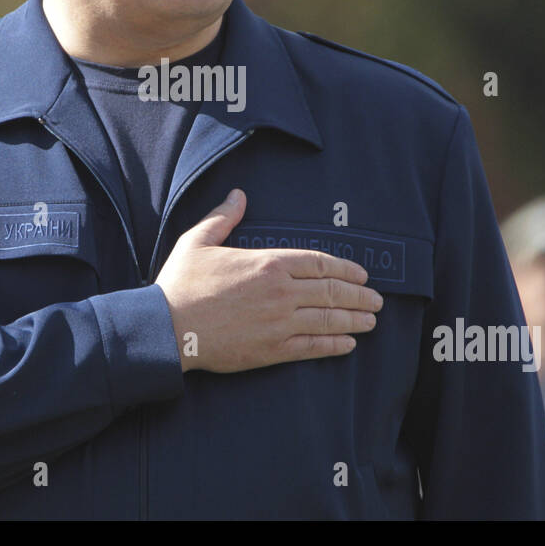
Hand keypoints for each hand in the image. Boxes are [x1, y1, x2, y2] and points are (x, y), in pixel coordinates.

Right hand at [157, 189, 382, 372]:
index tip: (362, 275)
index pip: (320, 263)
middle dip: (360, 295)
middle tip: (377, 300)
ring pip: (328, 319)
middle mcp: (281, 292)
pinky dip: (335, 345)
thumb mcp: (198, 241)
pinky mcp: (272, 351)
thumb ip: (224, 217)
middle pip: (332, 290)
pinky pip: (313, 347)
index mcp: (268, 262)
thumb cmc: (181, 284)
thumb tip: (238, 194)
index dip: (346, 268)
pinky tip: (349, 344)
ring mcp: (279, 323)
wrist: (167, 328)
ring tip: (372, 321)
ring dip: (355, 319)